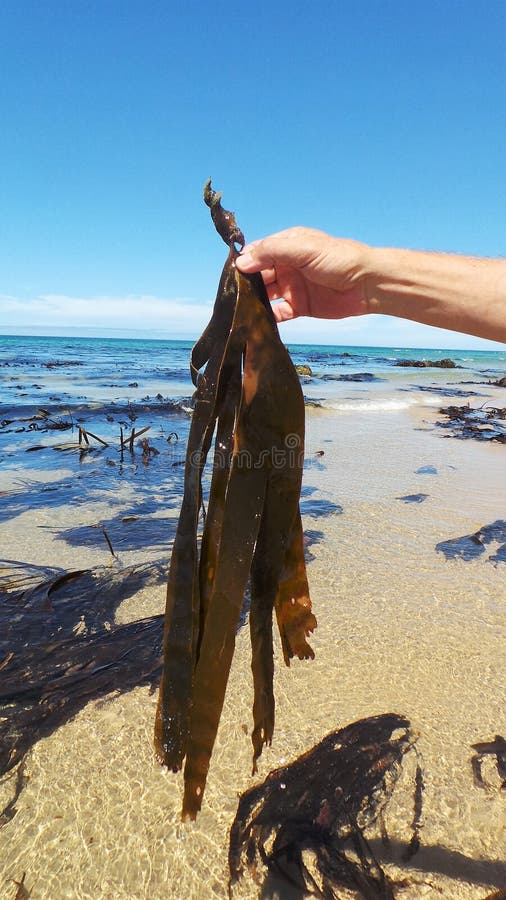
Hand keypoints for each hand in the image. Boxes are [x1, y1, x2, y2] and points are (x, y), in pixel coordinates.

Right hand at [236, 227, 370, 321]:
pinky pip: (278, 313)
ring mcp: (293, 287)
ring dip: (253, 301)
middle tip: (230, 295)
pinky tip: (256, 322)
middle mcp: (288, 265)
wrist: (366, 285)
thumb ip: (271, 252)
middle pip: (259, 274)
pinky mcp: (300, 307)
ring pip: (266, 294)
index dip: (244, 261)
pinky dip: (267, 317)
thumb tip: (241, 261)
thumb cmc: (339, 259)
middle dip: (246, 283)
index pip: (259, 251)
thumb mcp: (303, 249)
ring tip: (238, 309)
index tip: (230, 273)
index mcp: (289, 245)